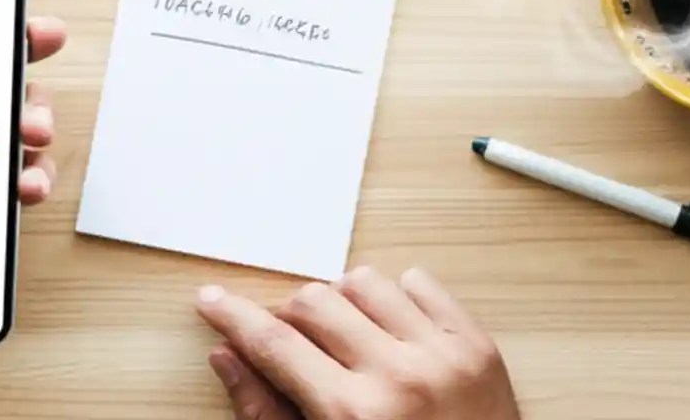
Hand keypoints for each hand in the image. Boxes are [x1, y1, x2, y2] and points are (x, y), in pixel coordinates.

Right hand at [196, 267, 520, 419]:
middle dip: (290, 315)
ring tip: (346, 336)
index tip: (211, 298)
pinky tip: (390, 329)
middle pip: (314, 302)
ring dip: (343, 301)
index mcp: (353, 415)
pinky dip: (397, 297)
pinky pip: (422, 284)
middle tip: (292, 341)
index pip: (275, 343)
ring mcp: (444, 356)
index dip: (234, 315)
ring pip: (366, 282)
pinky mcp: (477, 345)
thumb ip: (267, 412)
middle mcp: (399, 377)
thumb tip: (226, 355)